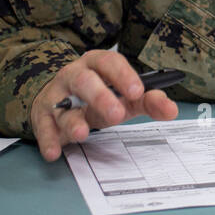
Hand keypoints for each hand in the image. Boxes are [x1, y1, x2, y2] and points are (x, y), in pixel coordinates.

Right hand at [29, 49, 178, 160]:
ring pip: (62, 105)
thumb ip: (149, 101)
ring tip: (83, 134)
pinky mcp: (42, 116)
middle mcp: (74, 76)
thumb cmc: (99, 94)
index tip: (138, 91)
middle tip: (117, 113)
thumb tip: (171, 110)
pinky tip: (54, 152)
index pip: (109, 62)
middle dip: (100, 96)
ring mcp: (56, 95)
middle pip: (84, 81)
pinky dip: (48, 140)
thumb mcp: (125, 96)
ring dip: (72, 121)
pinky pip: (44, 127)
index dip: (123, 75)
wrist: (59, 97)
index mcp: (97, 64)